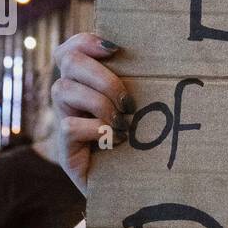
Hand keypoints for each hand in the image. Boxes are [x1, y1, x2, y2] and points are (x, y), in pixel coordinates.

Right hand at [52, 34, 130, 195]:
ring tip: (123, 123)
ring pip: (64, 89)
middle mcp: (70, 96)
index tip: (116, 49)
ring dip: (100, 103)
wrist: (133, 186)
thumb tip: (164, 57)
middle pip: (69, 61)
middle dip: (102, 76)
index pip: (72, 48)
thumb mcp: (140, 109)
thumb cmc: (142, 142)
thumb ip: (138, 84)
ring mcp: (64, 119)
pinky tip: (116, 140)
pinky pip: (69, 125)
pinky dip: (97, 129)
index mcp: (86, 81)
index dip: (88, 41)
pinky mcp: (64, 147)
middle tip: (128, 101)